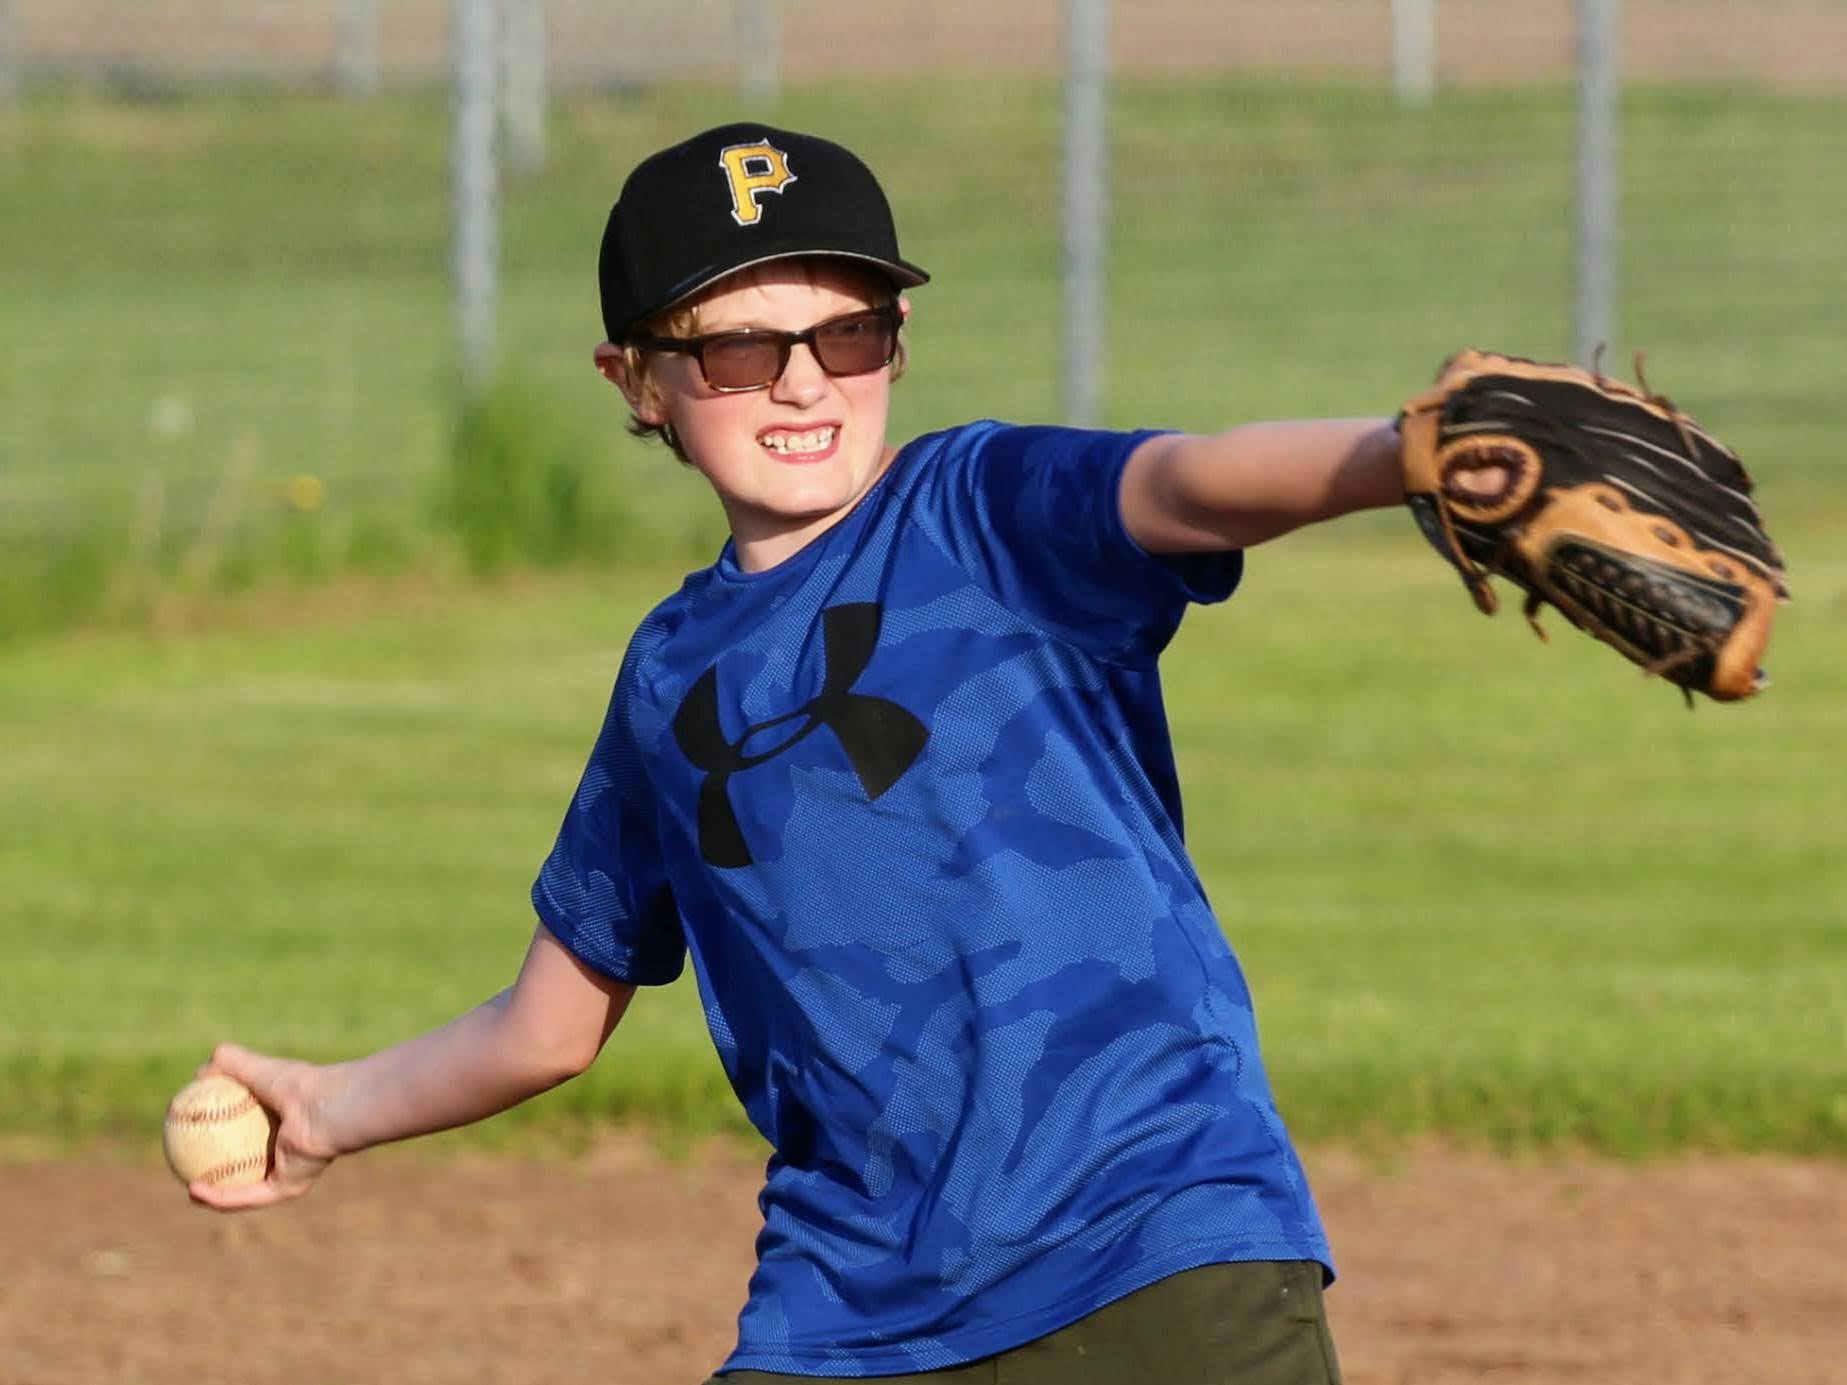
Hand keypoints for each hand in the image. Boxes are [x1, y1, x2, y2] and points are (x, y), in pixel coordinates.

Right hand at [186, 1042, 340, 1210]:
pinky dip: (219, 1196)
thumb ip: (228, 1062)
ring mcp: (289, 1170)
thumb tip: (199, 1070)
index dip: (219, 1134)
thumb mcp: (255, 1068)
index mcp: (282, 1121)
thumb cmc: (297, 1084)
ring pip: (245, 1188)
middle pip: (247, 1165)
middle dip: (218, 1170)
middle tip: (186, 1166)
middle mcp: (288, 1147)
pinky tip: (194, 1191)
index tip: (190, 1132)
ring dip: (215, 1193)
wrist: (327, 1108)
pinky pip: (247, 1196)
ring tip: (186, 1187)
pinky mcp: (286, 1187)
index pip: (247, 1131)